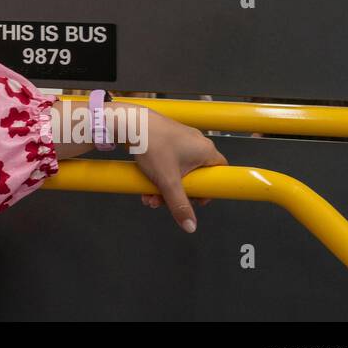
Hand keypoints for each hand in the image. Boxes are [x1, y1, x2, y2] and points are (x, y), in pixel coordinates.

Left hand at [132, 108, 226, 231]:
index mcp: (205, 151)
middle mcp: (197, 143)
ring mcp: (181, 140)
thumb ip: (179, 205)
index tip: (194, 199)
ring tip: (150, 196)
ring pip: (179, 171)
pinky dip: (160, 174)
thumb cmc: (152, 144)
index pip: (218, 174)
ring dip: (165, 187)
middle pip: (195, 176)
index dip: (208, 190)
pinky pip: (169, 162)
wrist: (128, 122)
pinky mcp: (167, 138)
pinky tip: (146, 185)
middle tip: (164, 201)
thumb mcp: (167, 181)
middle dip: (178, 193)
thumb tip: (190, 225)